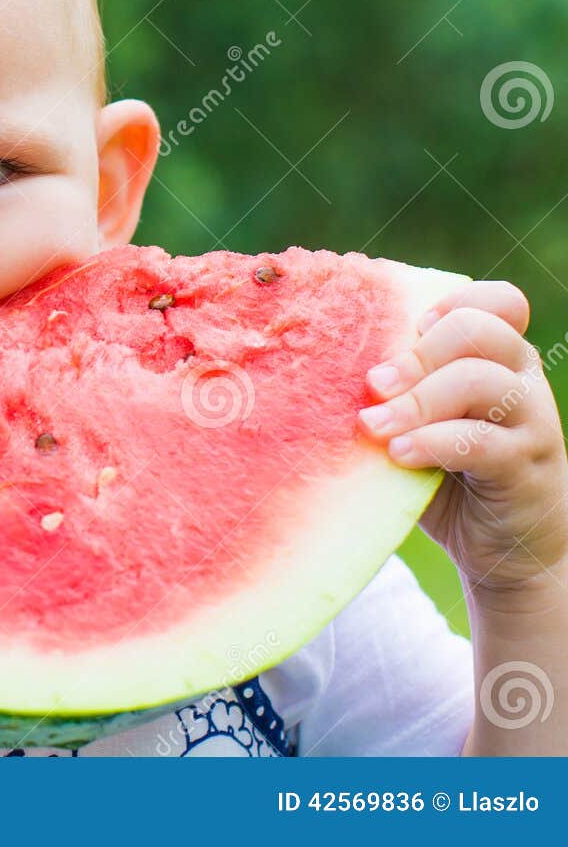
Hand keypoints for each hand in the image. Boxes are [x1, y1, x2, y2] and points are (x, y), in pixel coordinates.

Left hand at [357, 281, 567, 598]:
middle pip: (480, 332)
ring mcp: (531, 421)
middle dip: (417, 354)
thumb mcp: (421, 423)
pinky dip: (433, 442)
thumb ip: (395, 393)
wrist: (502, 548)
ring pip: (480, 382)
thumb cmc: (447, 474)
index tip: (410, 328)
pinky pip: (481, 441)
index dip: (456, 303)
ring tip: (374, 425)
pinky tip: (399, 453)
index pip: (499, 302)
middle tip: (373, 385)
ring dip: (417, 400)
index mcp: (499, 357)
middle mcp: (522, 379)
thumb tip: (319, 370)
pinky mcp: (525, 466)